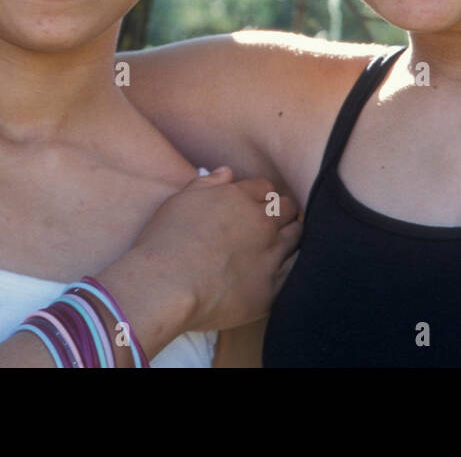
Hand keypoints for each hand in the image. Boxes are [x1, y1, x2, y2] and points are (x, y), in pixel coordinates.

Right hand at [106, 168, 301, 341]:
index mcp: (238, 198)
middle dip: (280, 211)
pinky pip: (295, 268)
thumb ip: (206, 184)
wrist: (166, 288)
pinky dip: (291, 262)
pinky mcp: (272, 287)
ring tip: (279, 241)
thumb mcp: (179, 202)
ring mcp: (269, 254)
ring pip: (295, 235)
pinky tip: (282, 264)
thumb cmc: (164, 243)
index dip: (259, 195)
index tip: (255, 204)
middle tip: (271, 221)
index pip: (264, 187)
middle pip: (286, 207)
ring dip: (289, 234)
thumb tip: (227, 172)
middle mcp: (260, 222)